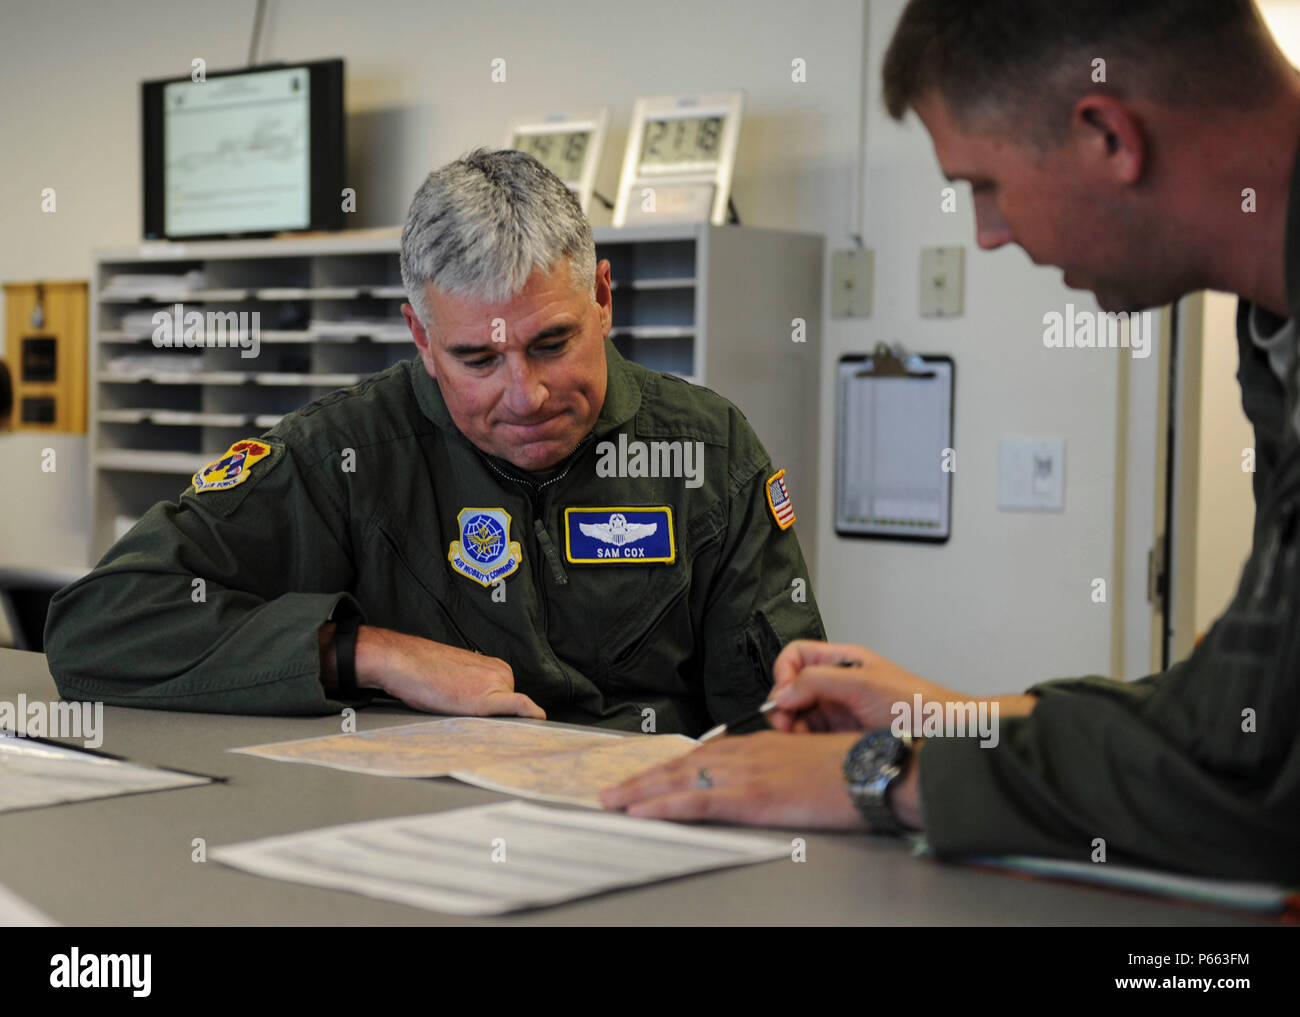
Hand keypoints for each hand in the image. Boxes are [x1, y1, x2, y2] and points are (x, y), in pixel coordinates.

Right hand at [355, 626, 545, 718]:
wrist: (404, 662)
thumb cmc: (424, 671)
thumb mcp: (458, 678)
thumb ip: (476, 689)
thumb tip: (487, 711)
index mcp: (495, 667)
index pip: (508, 699)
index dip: (503, 715)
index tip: (508, 728)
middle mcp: (501, 673)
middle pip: (508, 708)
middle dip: (494, 717)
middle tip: (465, 714)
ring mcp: (496, 684)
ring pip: (509, 714)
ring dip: (494, 721)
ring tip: (458, 711)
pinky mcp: (487, 698)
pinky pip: (518, 706)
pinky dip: (529, 714)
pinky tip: (538, 720)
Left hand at [601, 731, 865, 828]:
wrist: (876, 769)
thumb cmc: (854, 767)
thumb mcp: (810, 761)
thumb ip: (781, 768)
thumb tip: (769, 781)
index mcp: (761, 744)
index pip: (703, 755)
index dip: (671, 767)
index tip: (648, 777)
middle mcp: (747, 753)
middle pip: (682, 764)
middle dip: (643, 780)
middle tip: (612, 791)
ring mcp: (747, 773)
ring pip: (680, 780)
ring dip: (641, 793)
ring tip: (612, 803)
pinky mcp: (752, 796)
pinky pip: (697, 801)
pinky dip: (664, 806)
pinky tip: (642, 812)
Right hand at [769, 639, 954, 732]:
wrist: (942, 735)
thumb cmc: (917, 704)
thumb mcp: (863, 684)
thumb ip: (820, 681)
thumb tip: (785, 690)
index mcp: (841, 662)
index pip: (796, 656)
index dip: (784, 673)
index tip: (784, 695)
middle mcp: (837, 683)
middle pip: (792, 688)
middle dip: (784, 705)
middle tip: (785, 723)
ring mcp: (839, 710)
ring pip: (798, 715)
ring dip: (792, 726)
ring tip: (797, 738)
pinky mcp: (841, 735)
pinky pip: (811, 735)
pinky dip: (803, 742)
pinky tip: (809, 747)